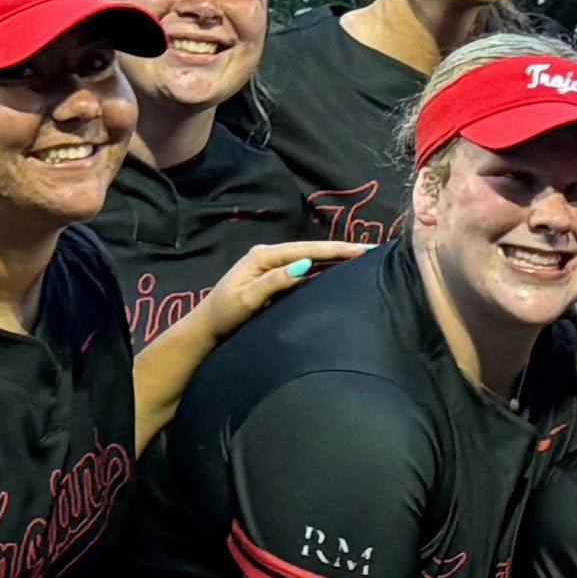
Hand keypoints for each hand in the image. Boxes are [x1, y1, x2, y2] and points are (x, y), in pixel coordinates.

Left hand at [196, 238, 365, 338]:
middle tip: (370, 250)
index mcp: (263, 256)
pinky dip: (322, 267)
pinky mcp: (272, 277)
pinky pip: (303, 268)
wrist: (206, 328)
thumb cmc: (224, 316)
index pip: (307, 249)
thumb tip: (303, 264)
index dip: (335, 249)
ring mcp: (270, 266)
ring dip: (333, 257)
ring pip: (309, 257)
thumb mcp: (247, 299)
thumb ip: (274, 282)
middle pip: (311, 249)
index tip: (361, 250)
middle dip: (340, 249)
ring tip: (360, 257)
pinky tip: (338, 270)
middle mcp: (268, 255)